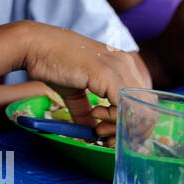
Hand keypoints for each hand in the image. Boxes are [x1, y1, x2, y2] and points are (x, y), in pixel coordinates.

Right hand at [19, 22, 149, 140]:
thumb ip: (84, 111)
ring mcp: (119, 68)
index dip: (131, 122)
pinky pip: (125, 105)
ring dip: (122, 127)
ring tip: (100, 130)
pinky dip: (113, 119)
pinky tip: (95, 116)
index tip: (110, 134)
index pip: (143, 99)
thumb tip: (91, 131)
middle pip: (149, 106)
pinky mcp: (108, 74)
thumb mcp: (73, 91)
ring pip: (141, 108)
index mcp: (121, 64)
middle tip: (107, 138)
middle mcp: (126, 64)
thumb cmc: (50, 61)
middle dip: (131, 130)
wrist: (34, 45)